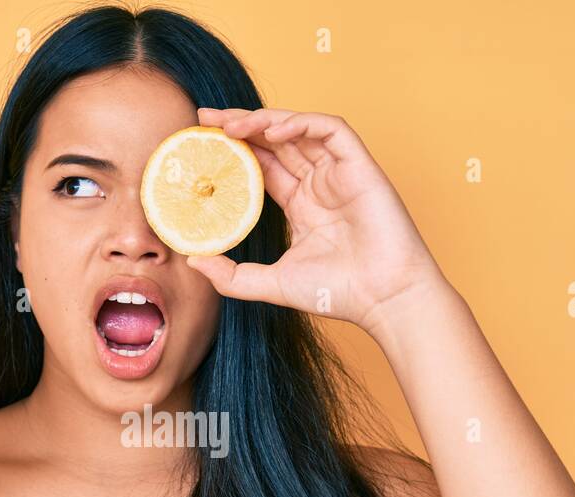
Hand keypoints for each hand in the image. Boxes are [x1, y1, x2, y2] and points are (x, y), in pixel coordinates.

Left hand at [188, 107, 447, 332]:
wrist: (382, 298)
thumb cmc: (338, 293)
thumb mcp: (272, 283)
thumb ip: (232, 276)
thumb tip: (192, 261)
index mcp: (301, 205)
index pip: (262, 165)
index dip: (234, 150)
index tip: (201, 143)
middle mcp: (318, 184)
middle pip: (275, 141)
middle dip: (241, 125)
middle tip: (205, 119)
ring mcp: (339, 173)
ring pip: (298, 130)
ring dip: (264, 121)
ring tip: (231, 125)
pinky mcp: (360, 166)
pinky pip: (331, 129)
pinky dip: (302, 124)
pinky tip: (274, 131)